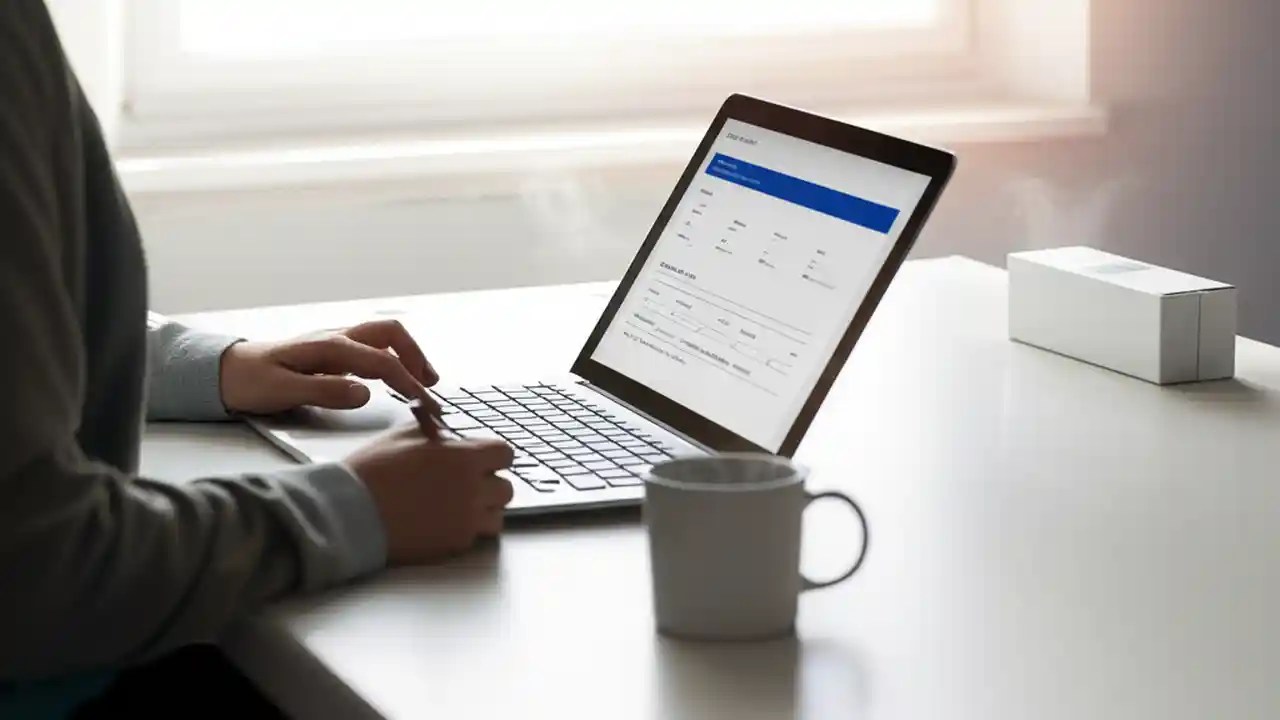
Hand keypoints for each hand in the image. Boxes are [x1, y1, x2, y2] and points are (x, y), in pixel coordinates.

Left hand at [219, 320, 439, 415]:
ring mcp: (334, 342)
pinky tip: (393, 378)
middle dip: (416, 355)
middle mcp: (335, 338)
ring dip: (407, 354)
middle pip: (390, 334)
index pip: (381, 360)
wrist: (223, 371)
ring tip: (422, 380)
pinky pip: (370, 347)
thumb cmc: (249, 381)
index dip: (407, 380)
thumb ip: (326, 391)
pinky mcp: (330, 351)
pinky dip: (391, 358)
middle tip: (430, 384)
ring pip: (382, 337)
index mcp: (328, 346)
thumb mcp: (283, 391)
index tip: (424, 401)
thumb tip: (366, 392)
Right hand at [347, 426, 515, 563]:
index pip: (505, 454)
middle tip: (467, 484)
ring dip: (483, 510)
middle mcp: (473, 489)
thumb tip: (448, 432)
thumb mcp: (404, 435)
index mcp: (465, 457)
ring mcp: (467, 519)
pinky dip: (465, 529)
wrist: (350, 511)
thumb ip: (436, 432)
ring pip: (497, 515)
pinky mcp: (455, 544)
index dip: (493, 456)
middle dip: (489, 484)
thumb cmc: (373, 471)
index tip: (482, 459)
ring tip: (458, 506)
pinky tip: (442, 522)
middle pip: (506, 487)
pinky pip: (475, 536)